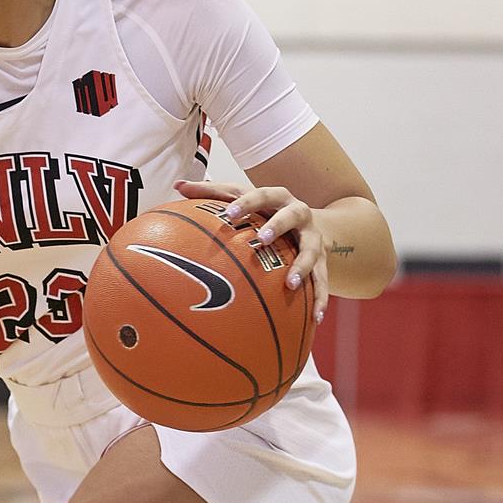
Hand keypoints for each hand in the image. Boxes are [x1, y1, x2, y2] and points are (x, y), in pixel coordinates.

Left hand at [176, 177, 327, 320]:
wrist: (312, 223)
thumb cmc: (266, 211)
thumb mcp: (243, 199)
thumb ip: (212, 193)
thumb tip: (178, 185)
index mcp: (278, 198)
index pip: (261, 195)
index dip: (245, 204)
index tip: (228, 214)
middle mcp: (300, 214)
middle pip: (292, 216)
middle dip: (278, 226)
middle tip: (263, 239)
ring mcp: (314, 238)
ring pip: (312, 251)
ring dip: (303, 266)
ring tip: (291, 284)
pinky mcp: (324, 261)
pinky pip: (323, 281)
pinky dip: (321, 298)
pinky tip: (316, 317)